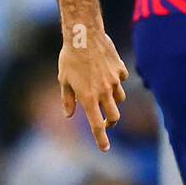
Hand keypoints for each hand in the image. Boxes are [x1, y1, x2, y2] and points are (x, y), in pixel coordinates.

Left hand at [58, 29, 127, 151]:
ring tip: (104, 96)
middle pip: (113, 116)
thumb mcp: (63, 80)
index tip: (105, 149)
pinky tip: (108, 74)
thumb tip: (69, 114)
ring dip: (113, 102)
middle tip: (104, 122)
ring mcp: (114, 81)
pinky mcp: (120, 69)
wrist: (84, 35)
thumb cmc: (69, 58)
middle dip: (109, 123)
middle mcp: (104, 92)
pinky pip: (121, 80)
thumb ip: (68, 99)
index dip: (101, 140)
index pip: (96, 125)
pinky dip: (116, 81)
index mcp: (88, 98)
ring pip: (120, 99)